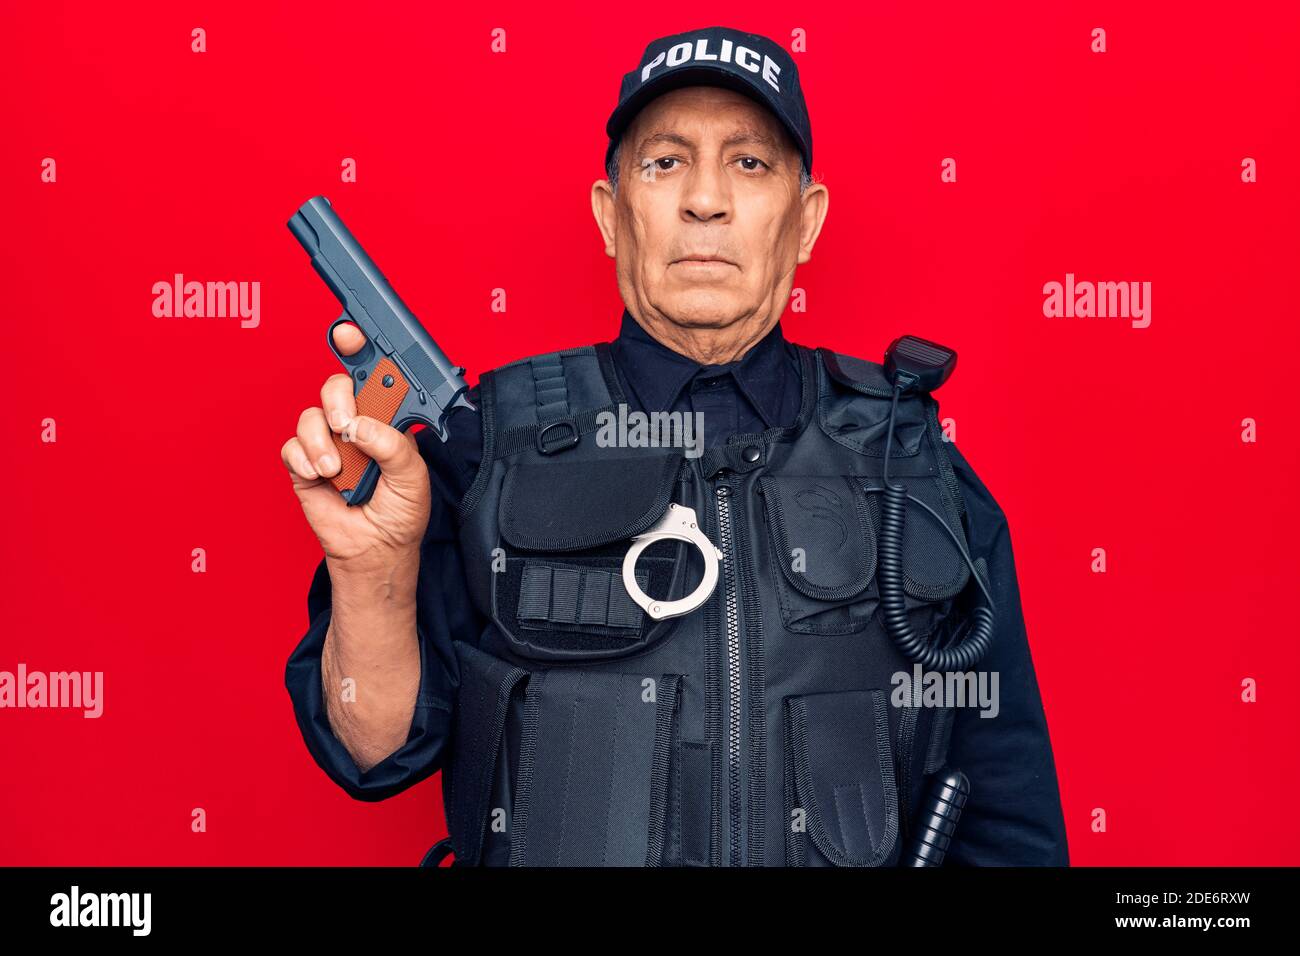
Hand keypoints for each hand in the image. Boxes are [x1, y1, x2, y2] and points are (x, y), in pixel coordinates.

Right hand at [280, 322, 431, 571]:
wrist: (375, 551)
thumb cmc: (401, 513)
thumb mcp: (413, 476)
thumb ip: (393, 445)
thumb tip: (361, 425)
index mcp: (388, 419)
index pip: (374, 375)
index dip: (360, 348)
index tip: (350, 333)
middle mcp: (356, 425)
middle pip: (336, 385)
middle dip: (337, 396)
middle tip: (346, 422)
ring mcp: (328, 442)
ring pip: (311, 415)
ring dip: (321, 440)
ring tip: (336, 469)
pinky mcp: (304, 463)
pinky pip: (292, 447)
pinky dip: (304, 459)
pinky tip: (321, 476)